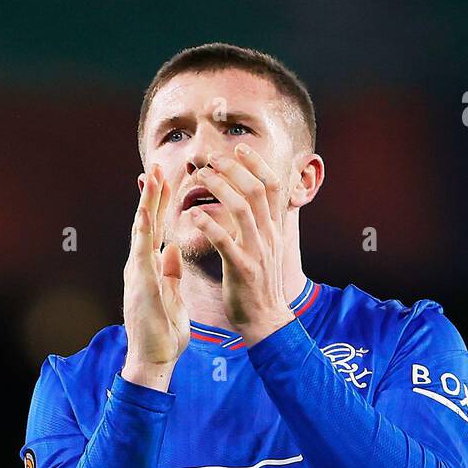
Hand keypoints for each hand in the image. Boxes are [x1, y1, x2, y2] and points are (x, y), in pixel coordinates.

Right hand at [122, 164, 189, 390]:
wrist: (153, 360)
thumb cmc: (163, 333)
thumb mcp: (172, 296)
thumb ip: (171, 272)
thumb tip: (173, 250)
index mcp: (151, 268)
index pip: (157, 230)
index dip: (161, 205)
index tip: (165, 180)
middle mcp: (140, 267)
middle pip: (147, 223)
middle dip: (152, 194)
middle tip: (156, 165)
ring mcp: (138, 274)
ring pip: (142, 231)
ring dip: (146, 203)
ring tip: (150, 177)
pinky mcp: (140, 285)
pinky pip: (142, 253)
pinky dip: (144, 231)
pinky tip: (146, 211)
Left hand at [190, 145, 294, 346]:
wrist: (267, 321)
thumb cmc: (260, 286)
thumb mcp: (266, 249)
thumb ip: (261, 225)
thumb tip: (252, 203)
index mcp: (274, 229)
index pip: (272, 186)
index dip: (257, 163)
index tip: (240, 147)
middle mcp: (269, 236)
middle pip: (256, 190)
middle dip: (235, 169)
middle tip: (213, 158)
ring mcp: (257, 252)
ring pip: (243, 209)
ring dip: (220, 188)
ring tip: (201, 179)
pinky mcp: (243, 270)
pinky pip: (225, 242)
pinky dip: (209, 225)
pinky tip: (194, 216)